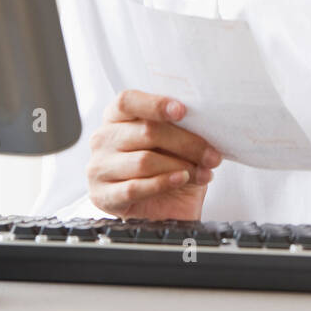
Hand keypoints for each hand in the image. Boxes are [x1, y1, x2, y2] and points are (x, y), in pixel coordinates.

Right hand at [88, 89, 222, 219]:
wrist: (164, 208)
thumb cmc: (168, 167)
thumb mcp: (176, 143)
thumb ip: (179, 127)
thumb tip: (202, 120)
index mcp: (117, 117)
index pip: (127, 101)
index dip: (155, 104)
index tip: (182, 110)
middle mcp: (103, 139)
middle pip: (146, 132)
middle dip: (186, 143)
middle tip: (211, 155)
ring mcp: (99, 168)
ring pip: (144, 161)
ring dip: (180, 167)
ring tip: (202, 172)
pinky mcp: (103, 196)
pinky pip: (135, 188)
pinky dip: (163, 183)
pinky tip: (181, 180)